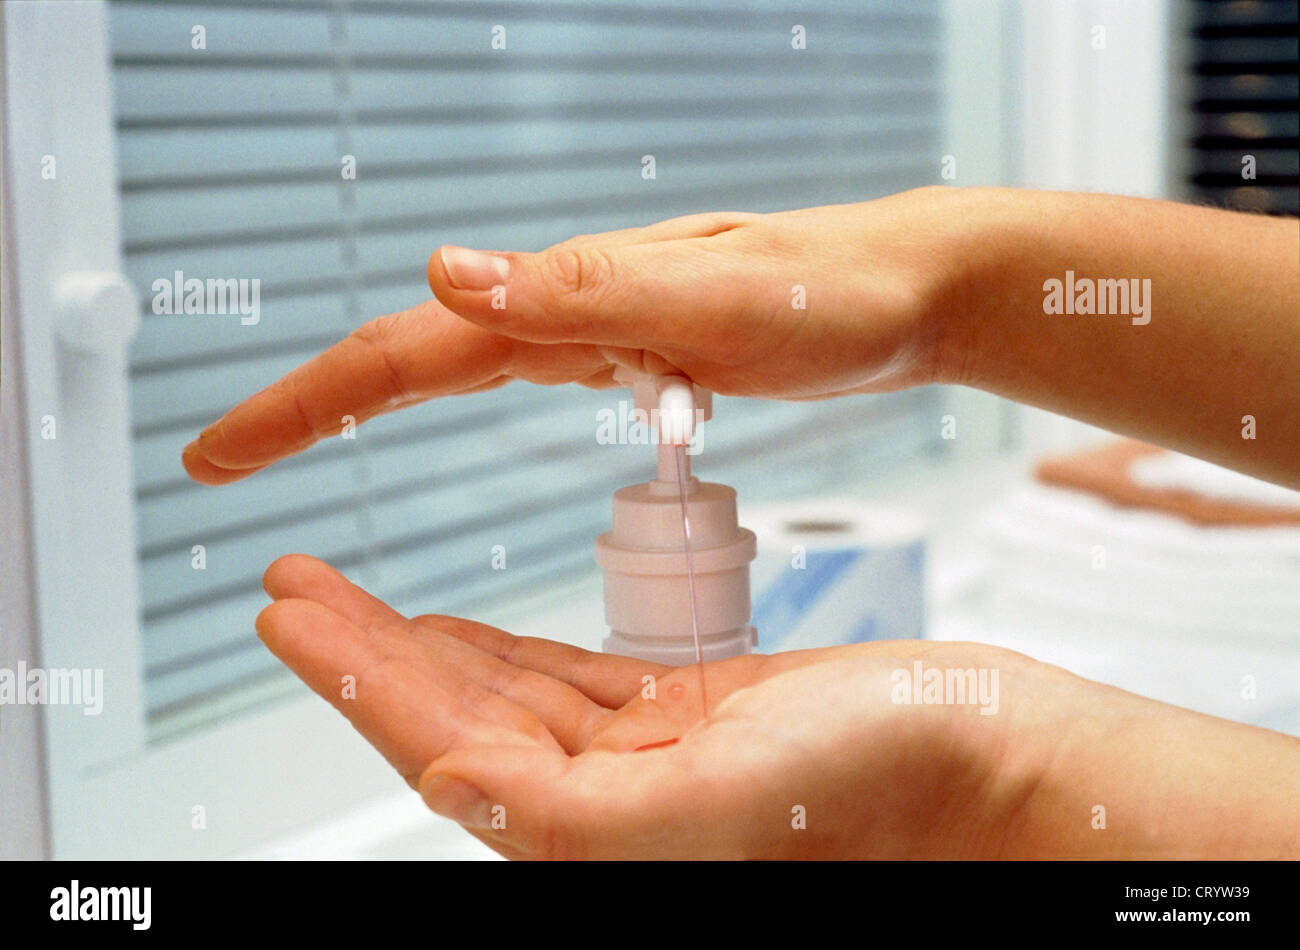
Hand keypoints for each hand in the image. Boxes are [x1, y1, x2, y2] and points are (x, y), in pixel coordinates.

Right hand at [183, 188, 968, 483]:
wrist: (903, 289)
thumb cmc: (832, 293)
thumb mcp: (717, 300)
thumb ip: (589, 292)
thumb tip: (448, 272)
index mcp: (569, 295)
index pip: (408, 350)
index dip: (307, 402)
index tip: (223, 449)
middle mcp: (567, 304)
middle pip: (410, 354)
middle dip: (310, 402)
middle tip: (225, 454)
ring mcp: (593, 325)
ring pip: (455, 361)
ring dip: (366, 398)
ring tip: (297, 434)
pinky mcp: (627, 348)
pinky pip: (516, 370)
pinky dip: (452, 395)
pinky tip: (446, 409)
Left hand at [255, 554, 1058, 858]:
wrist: (983, 755)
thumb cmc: (876, 791)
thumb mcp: (698, 807)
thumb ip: (561, 811)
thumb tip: (445, 778)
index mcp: (593, 842)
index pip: (443, 749)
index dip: (355, 680)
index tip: (292, 617)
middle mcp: (606, 809)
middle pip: (455, 716)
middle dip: (367, 649)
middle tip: (294, 588)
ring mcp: (644, 760)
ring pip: (502, 691)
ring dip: (422, 641)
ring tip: (349, 597)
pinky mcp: (686, 716)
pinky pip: (567, 679)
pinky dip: (504, 649)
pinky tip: (463, 632)